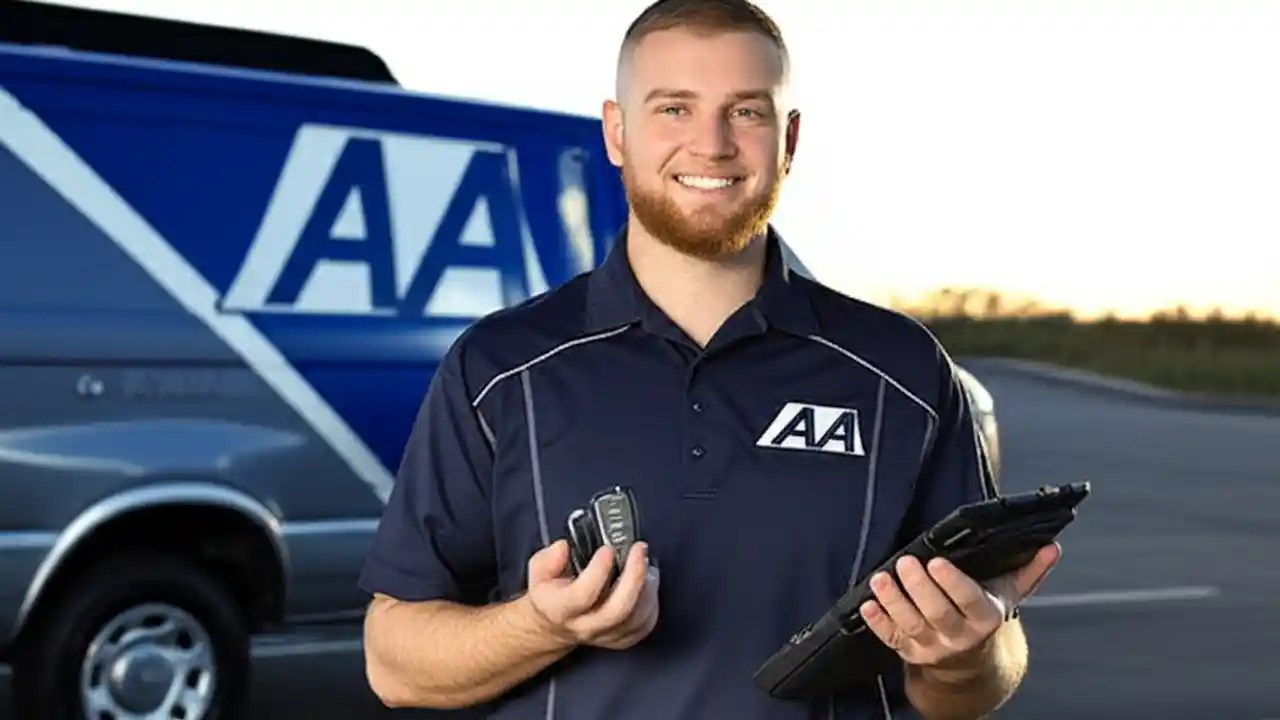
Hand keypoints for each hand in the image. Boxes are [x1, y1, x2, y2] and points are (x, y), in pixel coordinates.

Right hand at [524, 539, 659, 649]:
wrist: (554, 626)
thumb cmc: (551, 596)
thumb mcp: (538, 572)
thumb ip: (548, 559)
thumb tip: (565, 548)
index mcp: (561, 609)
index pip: (583, 594)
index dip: (598, 571)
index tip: (607, 549)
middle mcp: (584, 626)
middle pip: (617, 610)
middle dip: (634, 576)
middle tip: (639, 550)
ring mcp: (605, 636)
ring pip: (635, 619)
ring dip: (647, 588)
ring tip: (645, 563)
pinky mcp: (621, 639)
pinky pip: (644, 625)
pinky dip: (652, 603)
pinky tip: (648, 583)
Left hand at [859, 543, 1060, 668]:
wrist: (971, 665)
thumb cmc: (985, 618)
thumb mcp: (1009, 595)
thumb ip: (1029, 571)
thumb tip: (1051, 548)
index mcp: (985, 619)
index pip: (969, 600)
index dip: (953, 583)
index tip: (937, 562)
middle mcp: (959, 635)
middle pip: (936, 613)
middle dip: (920, 588)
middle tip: (906, 562)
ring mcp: (932, 646)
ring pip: (911, 625)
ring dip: (894, 601)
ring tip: (881, 578)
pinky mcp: (909, 651)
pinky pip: (891, 638)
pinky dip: (878, 623)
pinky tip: (867, 604)